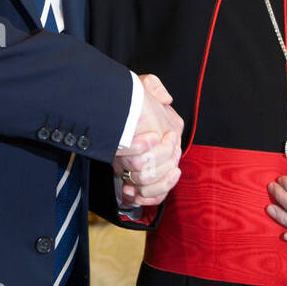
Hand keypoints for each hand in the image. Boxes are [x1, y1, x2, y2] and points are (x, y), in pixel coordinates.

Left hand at [113, 74, 182, 205]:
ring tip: (127, 182)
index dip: (148, 151)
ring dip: (143, 187)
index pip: (169, 149)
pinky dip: (144, 198)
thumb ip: (153, 86)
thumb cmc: (129, 103)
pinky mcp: (151, 181)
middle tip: (125, 165)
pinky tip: (129, 192)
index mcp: (172, 129)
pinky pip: (157, 197)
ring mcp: (162, 167)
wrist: (115, 118)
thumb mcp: (138, 88)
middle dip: (143, 170)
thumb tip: (165, 98)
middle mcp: (171, 150)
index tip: (130, 146)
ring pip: (162, 186)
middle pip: (165, 170)